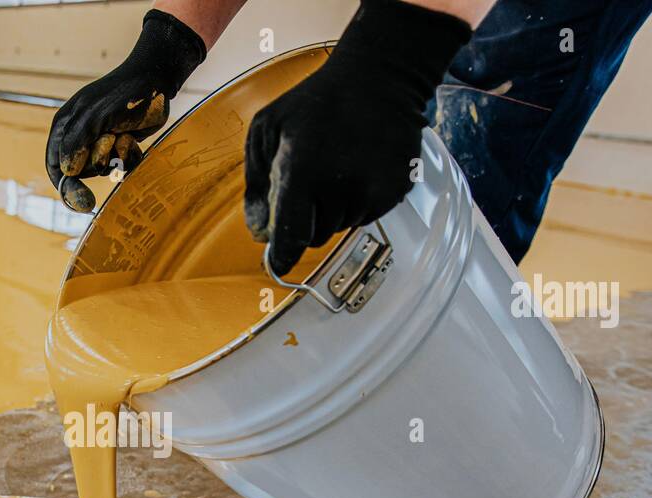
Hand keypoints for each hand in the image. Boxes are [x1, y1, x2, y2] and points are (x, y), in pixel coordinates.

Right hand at [46, 11, 204, 211]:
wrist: (155, 81)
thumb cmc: (122, 95)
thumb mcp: (95, 118)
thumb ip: (77, 144)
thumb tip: (66, 172)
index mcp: (65, 127)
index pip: (55, 166)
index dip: (66, 187)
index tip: (84, 201)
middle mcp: (79, 136)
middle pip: (80, 172)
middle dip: (97, 162)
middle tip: (109, 139)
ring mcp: (100, 141)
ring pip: (102, 170)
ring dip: (115, 157)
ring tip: (123, 133)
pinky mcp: (119, 145)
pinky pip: (120, 166)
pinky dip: (128, 156)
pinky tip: (133, 137)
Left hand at [244, 0, 471, 274]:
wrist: (380, 78)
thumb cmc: (315, 102)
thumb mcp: (267, 129)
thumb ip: (256, 184)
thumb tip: (259, 233)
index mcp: (304, 172)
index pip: (291, 238)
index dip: (282, 256)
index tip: (277, 264)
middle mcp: (341, 188)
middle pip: (314, 236)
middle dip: (306, 218)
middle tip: (310, 180)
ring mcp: (372, 192)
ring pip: (340, 227)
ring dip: (332, 208)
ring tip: (336, 167)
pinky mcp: (395, 192)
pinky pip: (365, 215)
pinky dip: (357, 200)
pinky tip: (357, 167)